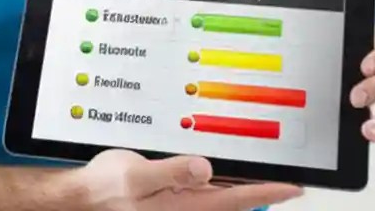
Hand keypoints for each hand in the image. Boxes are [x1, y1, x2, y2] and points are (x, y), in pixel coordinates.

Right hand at [72, 149, 302, 210]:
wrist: (80, 200)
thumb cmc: (105, 189)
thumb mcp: (136, 175)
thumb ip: (172, 172)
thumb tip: (206, 168)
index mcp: (183, 205)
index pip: (236, 199)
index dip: (267, 192)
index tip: (294, 186)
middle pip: (234, 204)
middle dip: (261, 194)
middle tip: (288, 183)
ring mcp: (177, 209)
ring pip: (221, 202)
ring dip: (242, 192)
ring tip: (263, 181)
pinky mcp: (168, 205)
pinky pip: (204, 200)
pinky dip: (221, 190)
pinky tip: (222, 180)